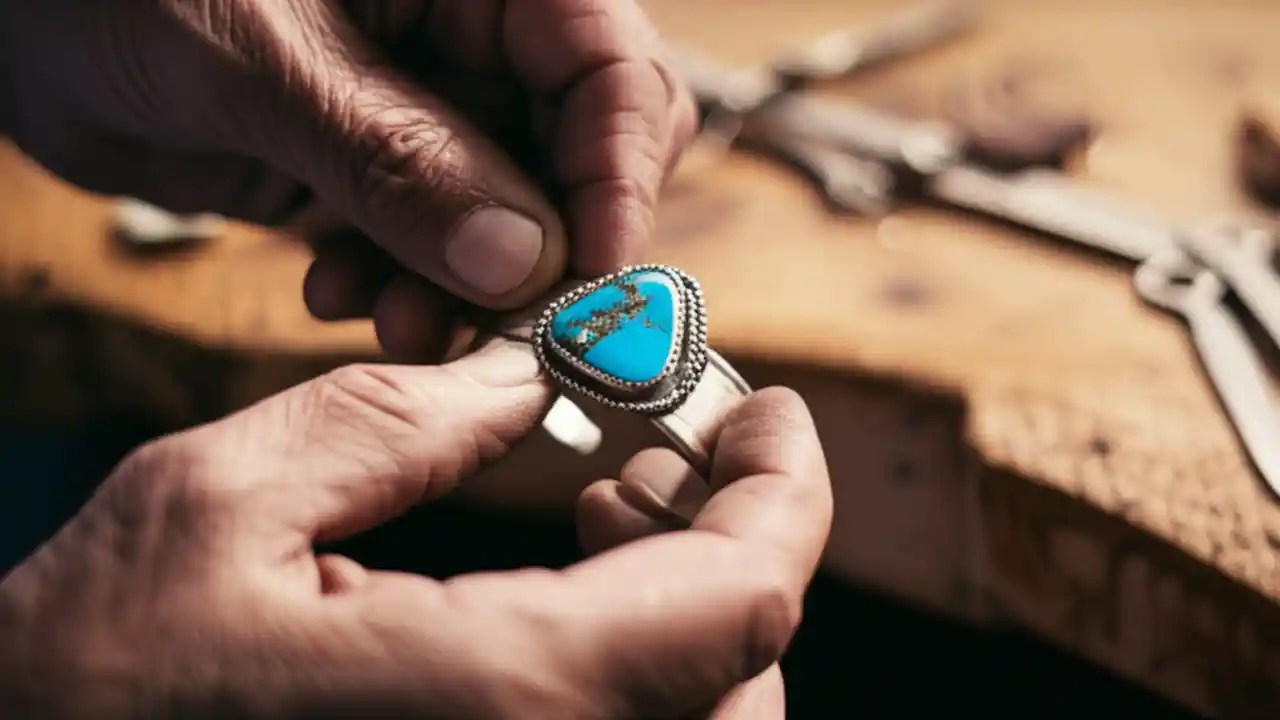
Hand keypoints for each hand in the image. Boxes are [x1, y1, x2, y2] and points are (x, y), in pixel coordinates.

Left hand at [0, 1, 698, 359]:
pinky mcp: (380, 162)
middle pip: (583, 155)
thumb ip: (398, 157)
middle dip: (543, 254)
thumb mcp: (261, 61)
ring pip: (513, 218)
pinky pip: (435, 244)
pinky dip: (403, 287)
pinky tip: (336, 291)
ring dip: (467, 291)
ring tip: (393, 325)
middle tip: (495, 328)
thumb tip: (527, 262)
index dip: (617, 183)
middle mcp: (475, 33)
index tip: (587, 289)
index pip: (613, 73)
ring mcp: (430, 103)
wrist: (16, 11)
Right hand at [0, 338, 832, 718]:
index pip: (745, 599)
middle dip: (728, 537)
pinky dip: (635, 669)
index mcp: (504, 699)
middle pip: (740, 669)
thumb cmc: (81, 691)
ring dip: (687, 602)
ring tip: (612, 504)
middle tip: (670, 446)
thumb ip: (396, 423)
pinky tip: (567, 596)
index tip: (773, 417)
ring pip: (697, 719)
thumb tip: (517, 380)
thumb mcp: (220, 507)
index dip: (786, 492)